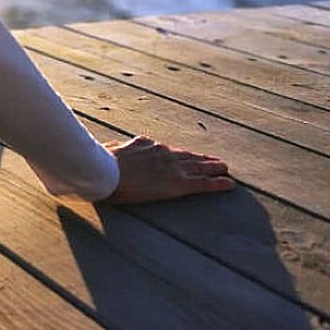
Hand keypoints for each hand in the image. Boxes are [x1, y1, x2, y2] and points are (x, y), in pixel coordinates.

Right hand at [102, 136, 234, 203]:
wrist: (106, 171)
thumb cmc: (100, 164)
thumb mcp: (107, 152)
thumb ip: (113, 151)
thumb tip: (107, 150)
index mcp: (146, 145)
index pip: (168, 150)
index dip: (180, 155)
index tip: (187, 156)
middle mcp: (163, 152)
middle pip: (188, 155)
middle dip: (202, 158)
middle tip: (215, 161)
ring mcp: (172, 166)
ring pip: (199, 166)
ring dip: (213, 167)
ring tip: (224, 168)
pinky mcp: (178, 182)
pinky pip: (203, 183)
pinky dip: (218, 183)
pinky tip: (229, 184)